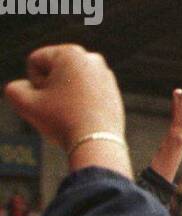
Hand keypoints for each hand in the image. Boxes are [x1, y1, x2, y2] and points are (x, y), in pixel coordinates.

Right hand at [4, 45, 123, 152]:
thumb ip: (14, 89)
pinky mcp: (114, 94)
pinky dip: (82, 105)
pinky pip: (86, 96)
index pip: (36, 62)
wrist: (98, 145)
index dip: (35, 84)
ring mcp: (106, 76)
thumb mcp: (24, 103)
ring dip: (66, 97)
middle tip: (64, 108)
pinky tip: (86, 117)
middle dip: (52, 89)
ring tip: (75, 113)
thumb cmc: (62, 121)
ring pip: (70, 85)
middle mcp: (92, 59)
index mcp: (71, 52)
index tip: (50, 99)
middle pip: (54, 72)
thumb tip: (28, 88)